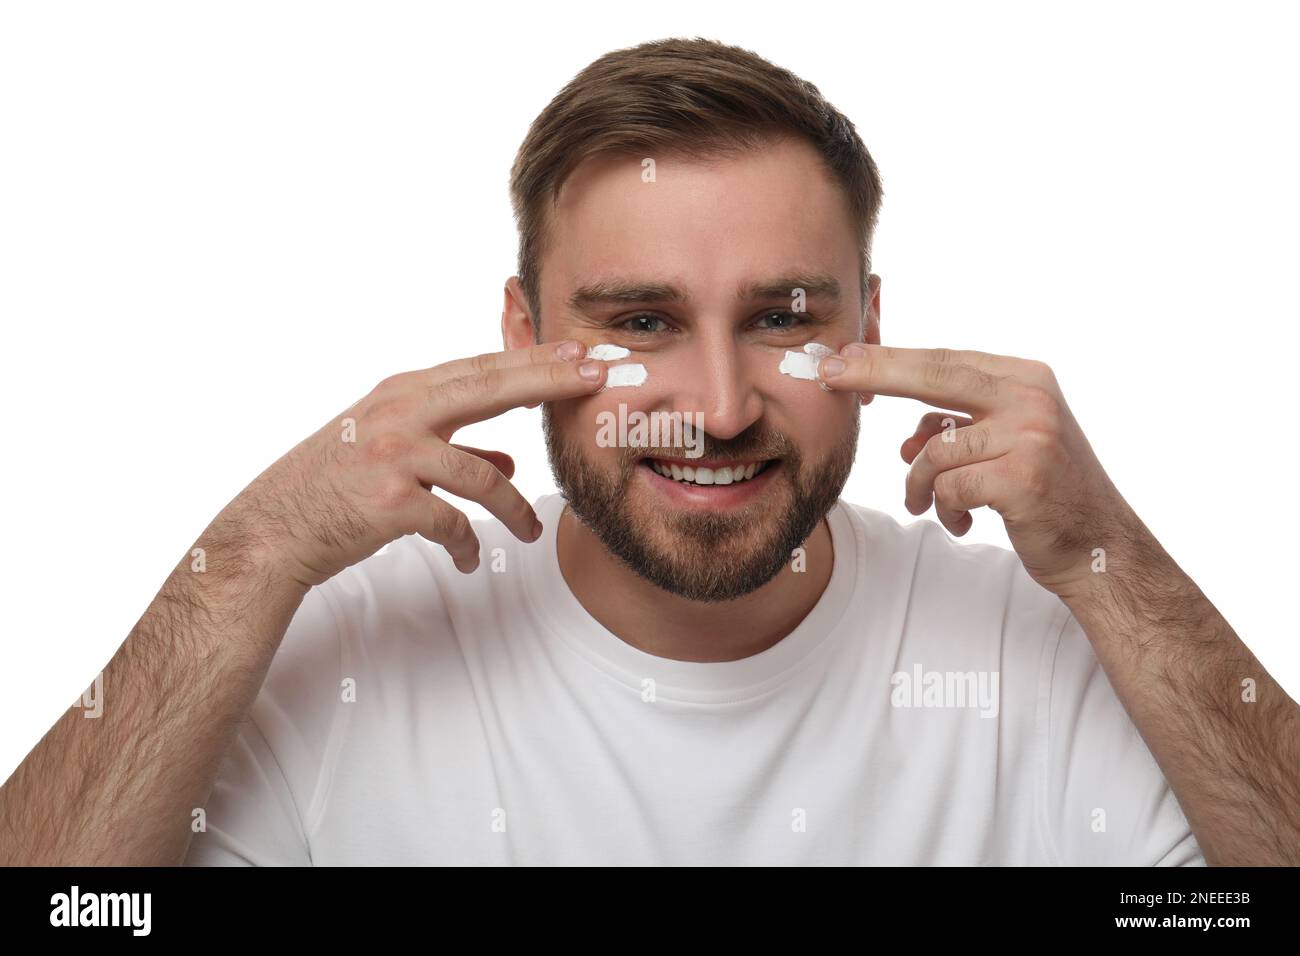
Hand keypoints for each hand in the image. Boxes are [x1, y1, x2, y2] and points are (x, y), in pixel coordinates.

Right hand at [218, 340, 605, 587]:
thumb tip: (508, 463)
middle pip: (489, 388)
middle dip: (548, 381)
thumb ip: (451, 449)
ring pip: (482, 475)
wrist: (271, 531)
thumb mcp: (390, 452)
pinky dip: (465, 546)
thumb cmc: (333, 488)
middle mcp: (399, 414)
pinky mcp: (390, 503)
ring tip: (531, 533)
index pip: (480, 370)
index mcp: (402, 395)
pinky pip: (451, 523)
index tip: (580, 353)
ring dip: (514, 510)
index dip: (534, 360)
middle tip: (597, 377)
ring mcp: (394, 456)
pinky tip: (466, 561)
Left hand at [818, 344, 1141, 599]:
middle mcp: (1031, 398)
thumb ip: (960, 427)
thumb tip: (907, 437)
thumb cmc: (1046, 494)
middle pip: (934, 375)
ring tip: (931, 504)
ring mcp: (1030, 436)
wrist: (1100, 547)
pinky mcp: (1023, 478)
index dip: (888, 359)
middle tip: (829, 375)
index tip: (841, 356)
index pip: (944, 359)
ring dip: (920, 484)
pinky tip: (959, 521)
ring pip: (933, 449)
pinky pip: (949, 487)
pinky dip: (944, 509)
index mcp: (1026, 378)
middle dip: (874, 374)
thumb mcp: (1006, 444)